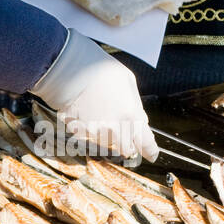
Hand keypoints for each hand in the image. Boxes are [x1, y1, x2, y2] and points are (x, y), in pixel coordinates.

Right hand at [30, 30, 157, 161]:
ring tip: (102, 113)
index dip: (150, 151)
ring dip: (109, 135)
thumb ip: (138, 106)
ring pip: (108, 144)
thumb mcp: (129, 82)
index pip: (146, 145)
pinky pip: (90, 137)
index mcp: (131, 116)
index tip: (151, 153)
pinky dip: (91, 130)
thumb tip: (142, 121)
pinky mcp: (80, 133)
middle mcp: (115, 129)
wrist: (72, 71)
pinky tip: (89, 113)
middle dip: (128, 143)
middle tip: (123, 128)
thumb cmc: (102, 72)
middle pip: (127, 150)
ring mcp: (96, 133)